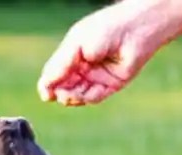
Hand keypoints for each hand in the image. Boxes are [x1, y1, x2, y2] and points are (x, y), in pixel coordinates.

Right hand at [37, 1, 166, 105]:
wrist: (136, 30)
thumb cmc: (106, 29)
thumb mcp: (76, 45)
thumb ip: (60, 64)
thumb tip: (45, 84)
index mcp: (71, 55)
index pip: (53, 74)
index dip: (47, 86)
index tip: (46, 94)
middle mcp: (82, 67)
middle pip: (63, 87)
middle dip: (60, 93)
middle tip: (59, 93)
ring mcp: (96, 76)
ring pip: (77, 95)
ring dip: (73, 97)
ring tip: (72, 94)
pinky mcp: (110, 84)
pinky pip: (94, 97)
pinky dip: (89, 97)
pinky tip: (89, 93)